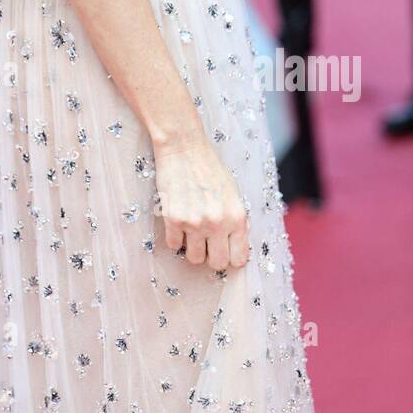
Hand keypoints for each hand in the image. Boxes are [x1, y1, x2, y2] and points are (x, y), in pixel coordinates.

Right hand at [152, 135, 250, 271]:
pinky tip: (177, 222)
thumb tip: (236, 245)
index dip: (230, 257)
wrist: (184, 148)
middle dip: (212, 256)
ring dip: (192, 248)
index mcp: (237, 217)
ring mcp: (195, 222)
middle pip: (217, 263)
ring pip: (195, 259)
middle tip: (206, 243)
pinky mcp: (174, 219)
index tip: (223, 250)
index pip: (239, 259)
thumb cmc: (210, 168)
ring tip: (191, 231)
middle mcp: (218, 223)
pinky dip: (175, 237)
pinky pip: (174, 245)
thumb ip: (236, 220)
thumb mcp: (233, 193)